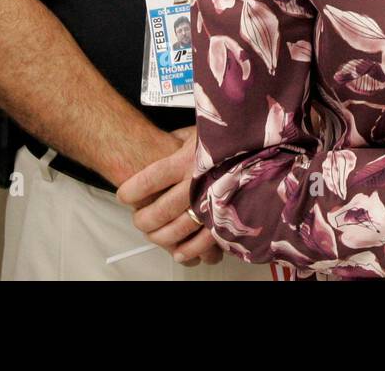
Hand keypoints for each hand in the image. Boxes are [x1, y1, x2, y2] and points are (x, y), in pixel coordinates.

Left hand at [116, 126, 221, 266]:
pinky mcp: (228, 215)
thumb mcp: (199, 131)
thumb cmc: (227, 137)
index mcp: (188, 158)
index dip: (133, 190)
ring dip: (162, 236)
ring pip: (180, 227)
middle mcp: (199, 181)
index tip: (123, 196)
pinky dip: (190, 249)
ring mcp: (214, 201)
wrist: (261, 144)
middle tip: (138, 220)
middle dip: (145, 219)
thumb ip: (179, 140)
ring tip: (152, 235)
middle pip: (163, 208)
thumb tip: (159, 146)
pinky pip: (206, 240)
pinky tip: (178, 252)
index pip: (151, 178)